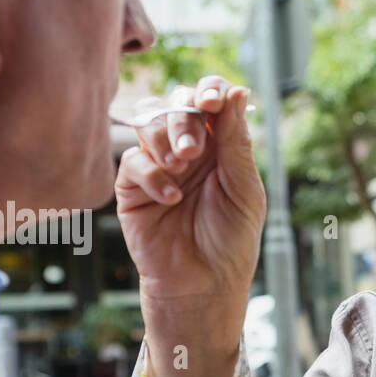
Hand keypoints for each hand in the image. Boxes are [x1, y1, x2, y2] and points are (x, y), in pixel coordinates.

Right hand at [115, 77, 265, 376]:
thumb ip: (236, 141)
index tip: (214, 101)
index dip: (210, 91)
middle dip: (185, 118)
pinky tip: (170, 198)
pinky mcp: (132, 188)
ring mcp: (158, 166)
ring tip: (183, 168)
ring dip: (165, 139)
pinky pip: (132, 160)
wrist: (203, 285)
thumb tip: (238, 92)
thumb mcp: (244, 189)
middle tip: (195, 150)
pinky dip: (151, 173)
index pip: (211, 100)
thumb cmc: (231, 241)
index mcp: (221, 146)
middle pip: (176, 104)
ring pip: (149, 123)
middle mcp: (188, 150)